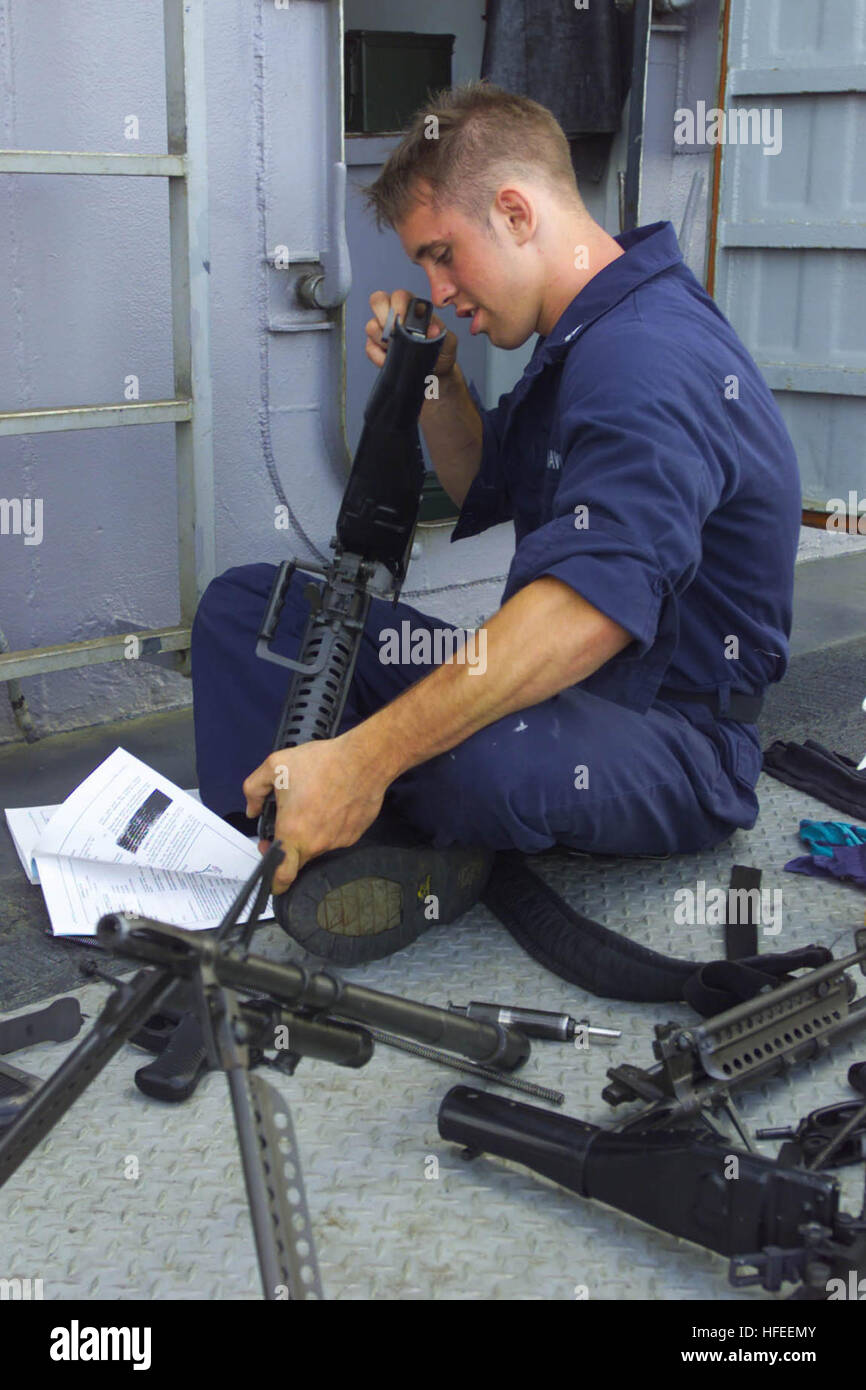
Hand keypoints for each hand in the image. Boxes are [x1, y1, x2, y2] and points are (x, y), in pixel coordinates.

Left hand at [242, 733, 387, 894]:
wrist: (364, 760)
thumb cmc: (322, 762)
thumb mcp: (275, 766)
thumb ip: (254, 790)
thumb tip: (253, 809)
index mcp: (293, 831)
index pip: (283, 875)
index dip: (274, 882)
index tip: (271, 880)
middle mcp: (316, 842)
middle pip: (298, 859)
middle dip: (288, 849)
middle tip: (286, 826)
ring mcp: (337, 841)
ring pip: (317, 846)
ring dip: (310, 834)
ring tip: (312, 805)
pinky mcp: (354, 834)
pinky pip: (335, 837)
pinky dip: (329, 827)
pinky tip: (330, 805)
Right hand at [366, 289, 457, 375]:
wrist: (435, 373)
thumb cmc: (440, 351)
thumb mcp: (447, 342)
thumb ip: (442, 334)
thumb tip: (432, 329)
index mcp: (412, 306)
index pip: (399, 295)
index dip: (398, 305)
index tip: (404, 323)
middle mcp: (395, 314)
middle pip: (378, 300)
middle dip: (383, 316)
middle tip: (393, 332)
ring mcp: (383, 330)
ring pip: (371, 326)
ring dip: (382, 339)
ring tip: (396, 349)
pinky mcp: (375, 347)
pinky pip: (369, 348)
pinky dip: (379, 356)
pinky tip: (390, 360)